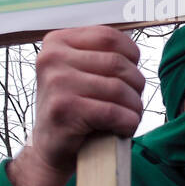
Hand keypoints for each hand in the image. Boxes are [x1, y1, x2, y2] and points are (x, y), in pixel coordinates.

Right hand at [7, 26, 144, 185]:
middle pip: (118, 63)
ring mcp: (56, 83)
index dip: (131, 56)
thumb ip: (99, 54)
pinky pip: (112, 111)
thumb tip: (133, 47)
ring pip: (119, 89)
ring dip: (134, 107)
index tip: (130, 76)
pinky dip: (127, 122)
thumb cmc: (73, 108)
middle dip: (136, 86)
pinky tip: (124, 128)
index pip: (109, 37)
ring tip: (130, 116)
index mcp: (57, 42)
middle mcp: (52, 58)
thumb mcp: (79, 71)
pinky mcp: (63, 109)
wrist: (48, 148)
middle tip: (133, 102)